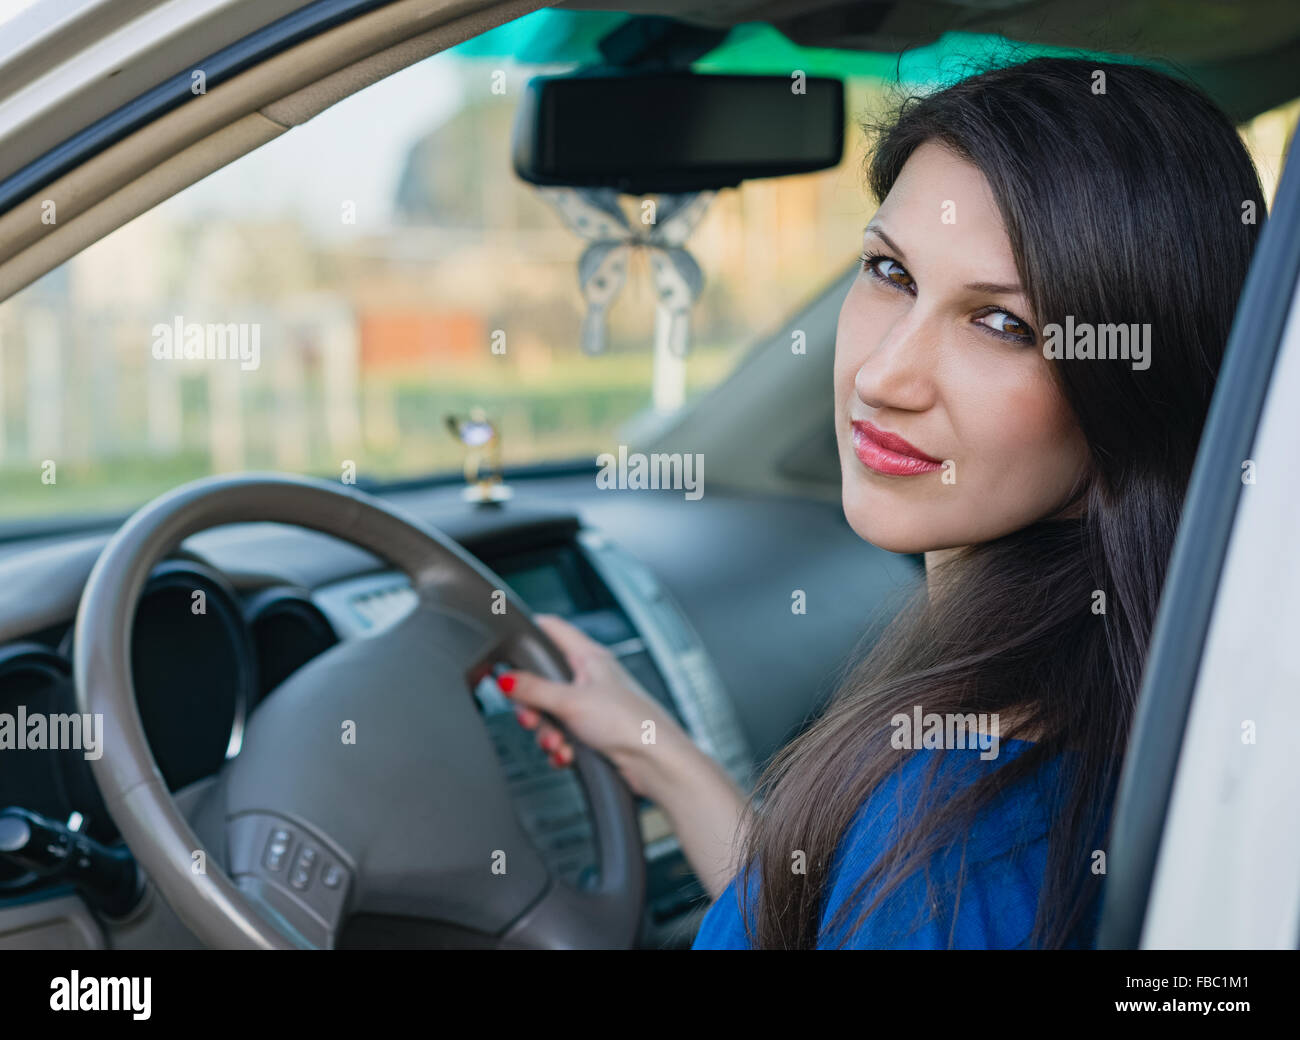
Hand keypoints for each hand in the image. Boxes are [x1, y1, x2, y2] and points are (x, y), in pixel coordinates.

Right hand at [499, 614, 692, 798]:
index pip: (552, 629)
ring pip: (551, 713)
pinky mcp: (595, 733)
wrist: (656, 763)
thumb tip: (506, 679)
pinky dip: (561, 748)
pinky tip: (567, 755)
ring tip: (556, 743)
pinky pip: (564, 736)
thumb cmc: (632, 723)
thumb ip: (534, 689)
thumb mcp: (571, 702)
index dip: (528, 631)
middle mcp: (591, 678)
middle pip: (543, 681)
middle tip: (532, 717)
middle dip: (533, 705)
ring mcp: (593, 706)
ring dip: (548, 732)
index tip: (505, 645)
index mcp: (590, 657)